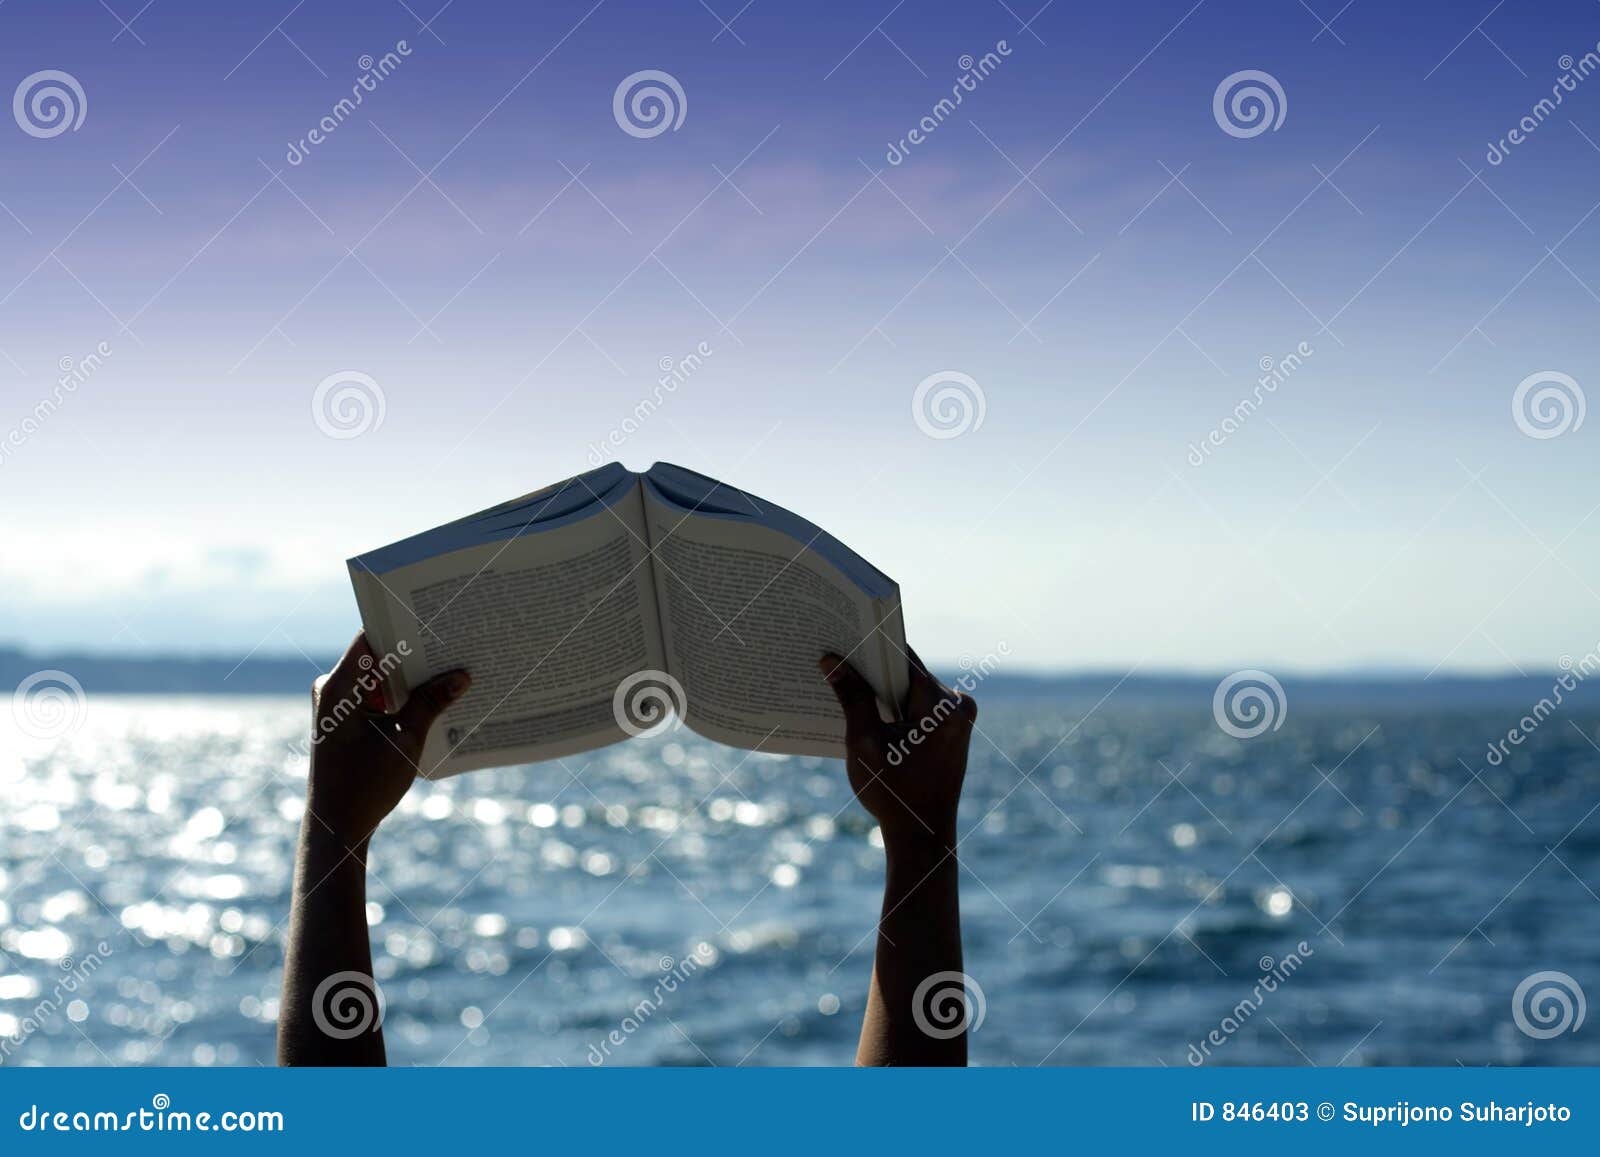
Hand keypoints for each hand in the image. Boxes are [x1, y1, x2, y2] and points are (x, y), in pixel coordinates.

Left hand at [306, 632, 469, 846]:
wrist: (336, 828)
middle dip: (415, 654)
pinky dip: (401, 697)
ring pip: (380, 677)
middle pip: (377, 656)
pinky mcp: (345, 720)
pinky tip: (433, 701)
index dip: (403, 627)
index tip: (436, 619)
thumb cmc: (365, 785)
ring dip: (410, 678)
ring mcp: (337, 705)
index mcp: (339, 687)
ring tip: (449, 672)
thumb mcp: (406, 740)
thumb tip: (461, 676)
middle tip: (453, 645)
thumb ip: (431, 703)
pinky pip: (376, 696)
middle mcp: (333, 689)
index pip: (371, 637)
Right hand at [819, 647, 975, 847]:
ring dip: (882, 688)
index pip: (901, 658)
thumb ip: (852, 698)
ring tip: (845, 682)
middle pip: (907, 672)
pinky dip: (894, 705)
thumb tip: (832, 660)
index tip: (841, 632)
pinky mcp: (951, 731)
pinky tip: (865, 708)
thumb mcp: (865, 743)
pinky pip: (918, 706)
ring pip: (911, 688)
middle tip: (835, 657)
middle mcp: (957, 706)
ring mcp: (958, 718)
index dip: (869, 645)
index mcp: (942, 705)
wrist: (923, 838)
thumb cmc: (894, 795)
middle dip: (872, 668)